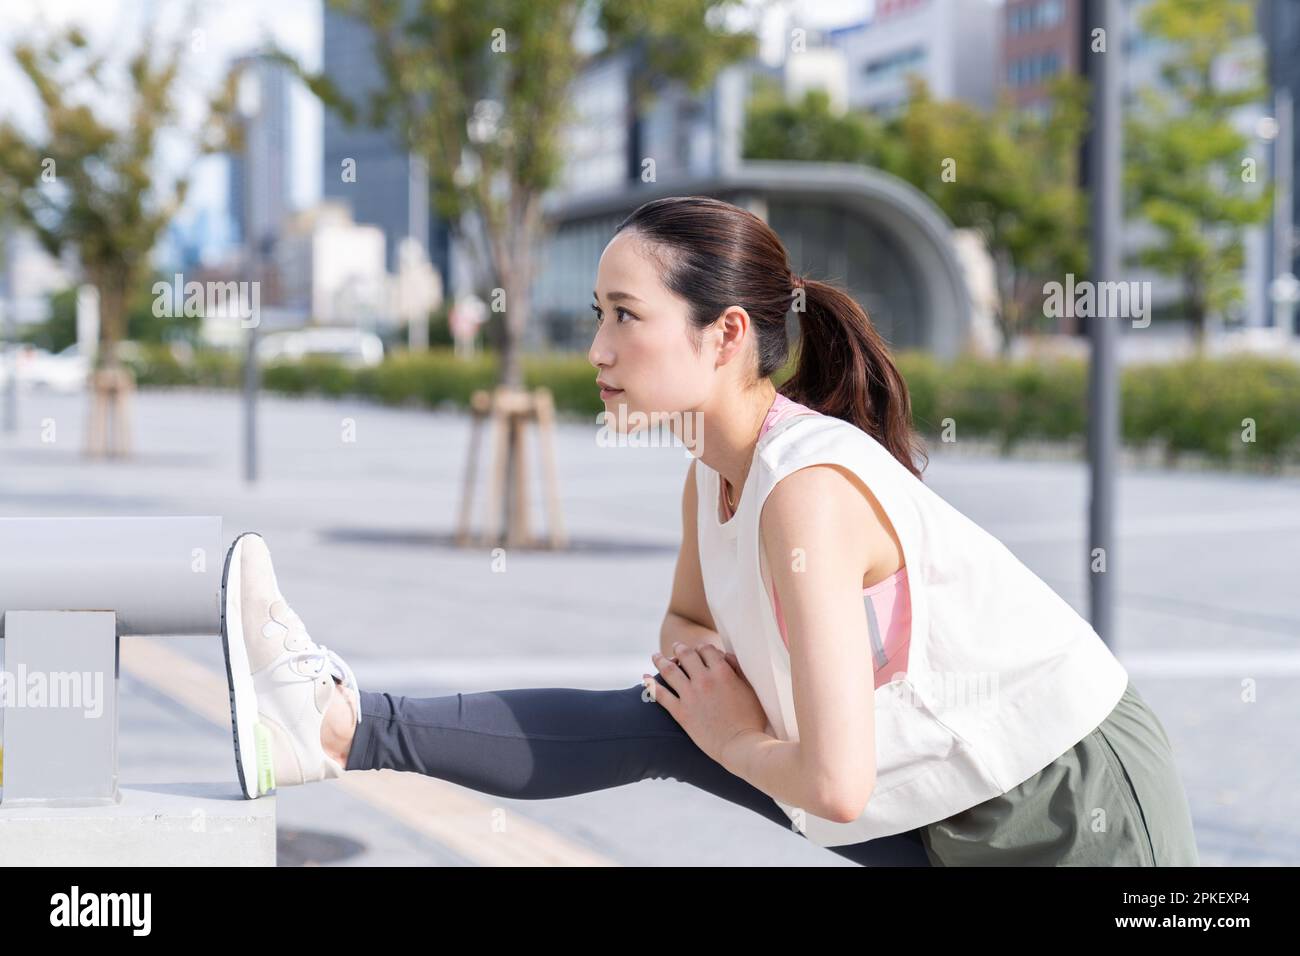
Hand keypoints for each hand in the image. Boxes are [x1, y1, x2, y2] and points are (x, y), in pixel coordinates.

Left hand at [644, 642, 769, 767]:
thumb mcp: (750, 690)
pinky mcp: (681, 713)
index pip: (707, 650)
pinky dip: (650, 684)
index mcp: (722, 672)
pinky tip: (644, 677)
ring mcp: (690, 696)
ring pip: (670, 671)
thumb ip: (738, 670)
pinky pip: (661, 695)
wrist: (741, 746)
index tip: (700, 649)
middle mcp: (704, 679)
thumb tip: (726, 657)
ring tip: (655, 656)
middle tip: (675, 646)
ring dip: (660, 660)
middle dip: (680, 649)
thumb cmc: (752, 720)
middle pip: (686, 655)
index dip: (702, 647)